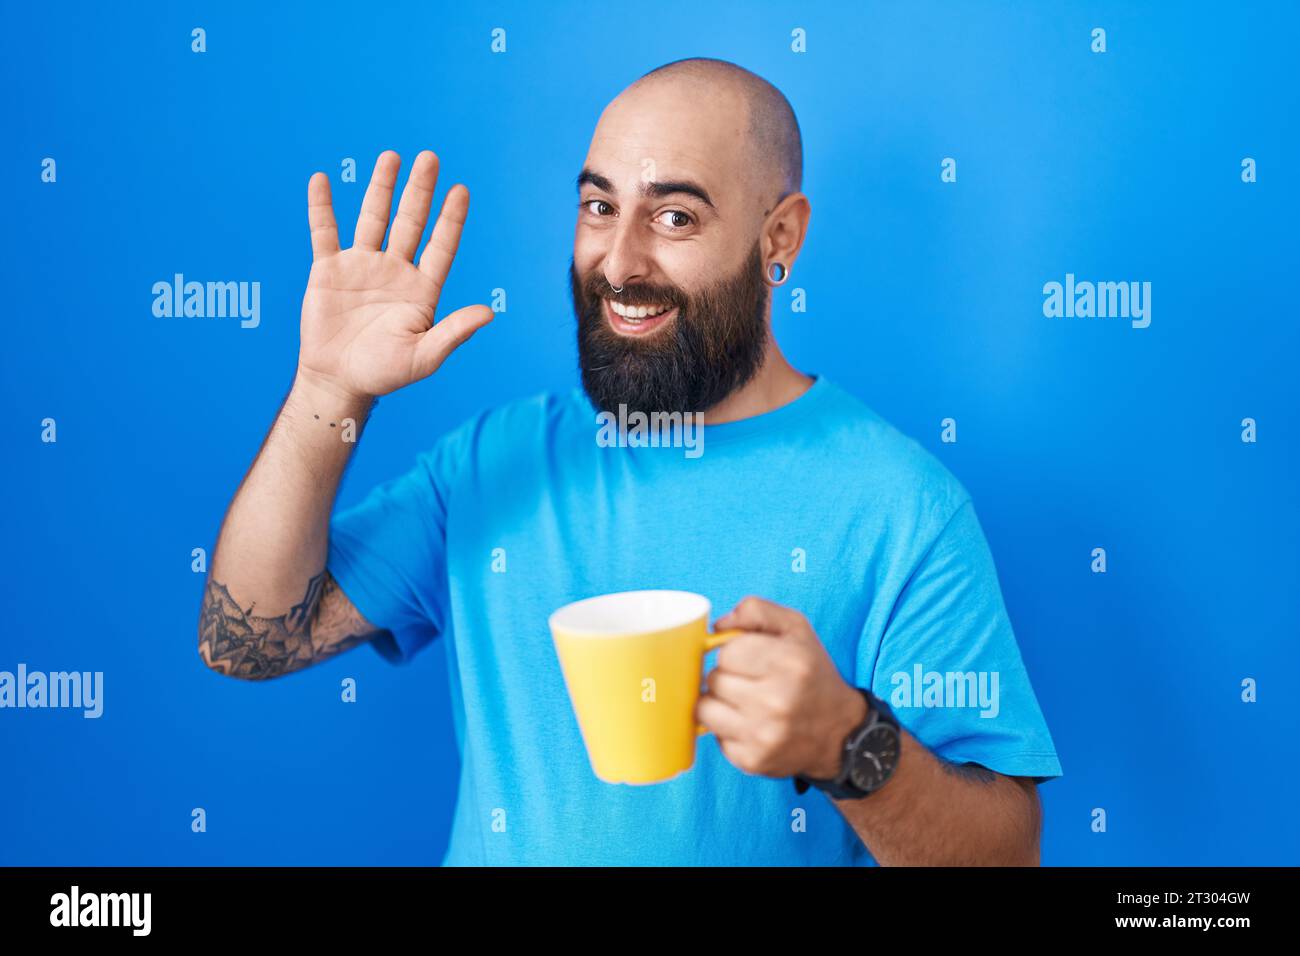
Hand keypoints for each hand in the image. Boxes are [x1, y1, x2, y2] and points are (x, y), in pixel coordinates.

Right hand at [297, 150, 493, 400]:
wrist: (338, 381)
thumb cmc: (384, 374)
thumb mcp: (425, 357)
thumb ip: (454, 332)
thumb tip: (489, 313)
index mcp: (421, 290)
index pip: (441, 246)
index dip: (451, 219)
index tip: (461, 190)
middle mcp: (394, 271)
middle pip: (410, 222)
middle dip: (419, 191)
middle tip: (429, 158)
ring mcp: (361, 267)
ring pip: (373, 218)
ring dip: (381, 188)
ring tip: (391, 157)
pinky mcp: (328, 270)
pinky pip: (324, 232)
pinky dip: (322, 207)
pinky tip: (323, 180)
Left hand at [696, 596, 867, 779]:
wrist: (839, 733)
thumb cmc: (811, 674)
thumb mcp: (795, 628)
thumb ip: (756, 611)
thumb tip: (717, 625)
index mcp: (789, 663)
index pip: (727, 652)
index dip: (734, 652)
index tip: (749, 660)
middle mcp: (777, 700)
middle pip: (714, 679)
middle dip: (726, 677)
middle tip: (749, 682)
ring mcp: (763, 734)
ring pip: (705, 708)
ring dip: (718, 703)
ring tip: (744, 702)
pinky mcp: (752, 760)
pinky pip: (714, 736)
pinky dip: (726, 729)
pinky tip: (749, 725)